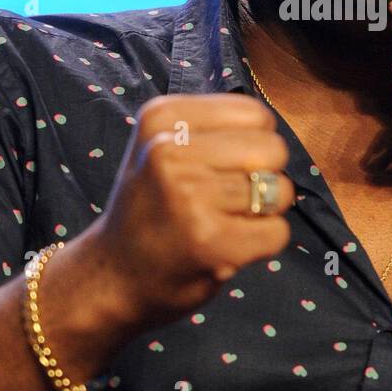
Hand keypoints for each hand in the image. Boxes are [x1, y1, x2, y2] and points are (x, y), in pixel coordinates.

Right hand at [89, 94, 293, 330]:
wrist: (112, 275)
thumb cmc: (153, 206)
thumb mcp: (163, 144)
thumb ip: (215, 127)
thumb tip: (276, 130)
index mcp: (163, 117)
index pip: (256, 115)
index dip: (252, 143)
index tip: (218, 168)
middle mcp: (170, 150)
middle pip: (273, 149)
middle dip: (263, 176)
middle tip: (225, 198)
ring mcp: (188, 196)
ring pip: (279, 191)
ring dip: (260, 213)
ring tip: (221, 221)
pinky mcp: (209, 241)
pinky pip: (277, 232)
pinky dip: (262, 244)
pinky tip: (226, 247)